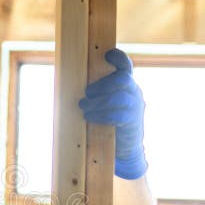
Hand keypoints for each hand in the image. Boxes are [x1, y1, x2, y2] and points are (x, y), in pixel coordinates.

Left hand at [78, 48, 147, 179]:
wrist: (124, 150)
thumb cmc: (108, 124)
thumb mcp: (104, 105)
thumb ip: (95, 94)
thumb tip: (69, 87)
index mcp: (126, 85)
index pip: (126, 66)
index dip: (119, 58)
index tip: (107, 54)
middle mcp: (134, 93)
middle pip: (123, 78)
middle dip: (102, 84)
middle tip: (87, 92)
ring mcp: (135, 108)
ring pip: (119, 96)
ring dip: (98, 101)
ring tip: (84, 107)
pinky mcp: (132, 123)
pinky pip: (118, 115)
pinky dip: (101, 115)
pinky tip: (89, 117)